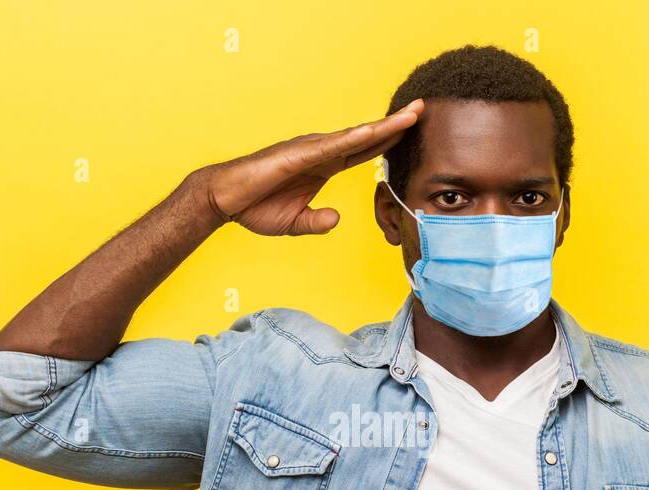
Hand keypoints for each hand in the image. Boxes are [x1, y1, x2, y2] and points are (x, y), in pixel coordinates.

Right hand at [198, 99, 423, 235]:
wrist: (224, 199)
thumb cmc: (255, 206)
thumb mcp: (296, 222)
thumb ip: (318, 222)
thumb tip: (337, 219)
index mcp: (324, 165)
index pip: (364, 150)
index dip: (389, 139)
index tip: (413, 129)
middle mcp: (320, 151)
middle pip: (366, 136)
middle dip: (396, 123)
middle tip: (423, 108)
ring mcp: (310, 149)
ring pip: (355, 136)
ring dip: (384, 125)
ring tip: (411, 114)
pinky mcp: (298, 154)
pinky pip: (332, 146)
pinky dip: (354, 138)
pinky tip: (374, 131)